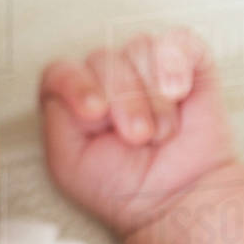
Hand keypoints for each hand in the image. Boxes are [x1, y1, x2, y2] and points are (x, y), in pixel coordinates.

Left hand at [37, 27, 236, 237]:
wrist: (180, 202)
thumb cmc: (124, 187)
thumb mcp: (70, 163)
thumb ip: (57, 120)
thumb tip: (73, 85)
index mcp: (75, 99)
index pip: (61, 71)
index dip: (76, 84)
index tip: (95, 112)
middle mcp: (108, 79)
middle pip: (102, 59)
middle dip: (124, 103)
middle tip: (138, 138)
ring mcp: (146, 69)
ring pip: (138, 49)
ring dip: (153, 99)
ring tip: (161, 132)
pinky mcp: (186, 65)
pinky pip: (177, 41)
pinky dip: (176, 65)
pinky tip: (179, 93)